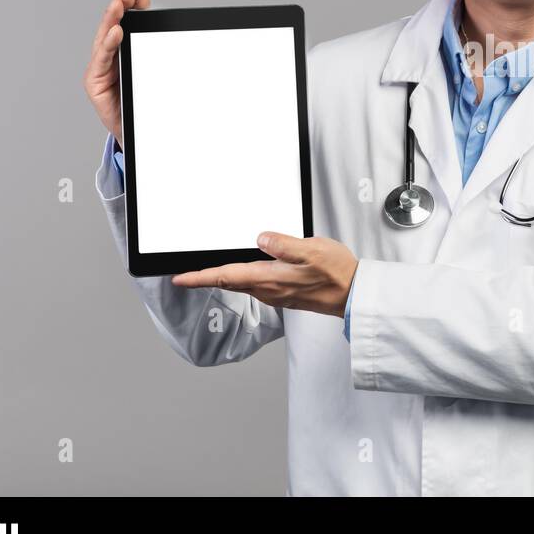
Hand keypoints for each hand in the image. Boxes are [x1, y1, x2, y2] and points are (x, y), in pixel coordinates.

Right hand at [83, 0, 151, 150]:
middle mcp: (110, 59)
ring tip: (118, 6)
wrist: (136, 135)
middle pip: (113, 29)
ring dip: (111, 20)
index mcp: (125, 55)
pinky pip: (101, 60)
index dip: (133, 13)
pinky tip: (115, 32)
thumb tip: (190, 39)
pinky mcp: (94, 82)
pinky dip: (108, 45)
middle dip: (120, 9)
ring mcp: (100, 69)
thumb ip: (161, 59)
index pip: (128, 28)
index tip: (144, 0)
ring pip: (104, 40)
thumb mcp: (156, 77)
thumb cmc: (144, 105)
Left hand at [172, 233, 358, 316]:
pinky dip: (241, 279)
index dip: (199, 277)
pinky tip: (243, 272)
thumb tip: (261, 238)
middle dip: (204, 278)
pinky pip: (255, 286)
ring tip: (206, 272)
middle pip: (229, 282)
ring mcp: (277, 293)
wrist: (354, 295)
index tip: (179, 278)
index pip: (226, 276)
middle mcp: (269, 289)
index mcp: (270, 278)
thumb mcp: (313, 250)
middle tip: (184, 276)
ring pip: (241, 285)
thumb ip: (285, 245)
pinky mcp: (285, 293)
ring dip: (222, 278)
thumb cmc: (338, 273)